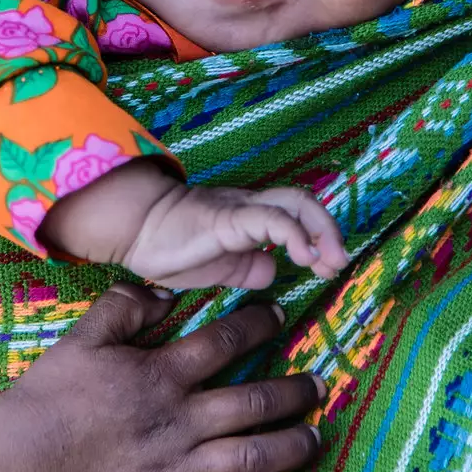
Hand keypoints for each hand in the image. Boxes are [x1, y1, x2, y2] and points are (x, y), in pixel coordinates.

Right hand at [0, 285, 320, 471]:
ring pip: (250, 458)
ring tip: (315, 438)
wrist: (20, 460)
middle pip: (253, 404)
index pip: (224, 343)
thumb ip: (124, 308)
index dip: (258, 326)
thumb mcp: (83, 337)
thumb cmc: (49, 396)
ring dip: (290, 447)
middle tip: (319, 386)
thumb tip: (164, 293)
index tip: (281, 317)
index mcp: (161, 375)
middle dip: (293, 393)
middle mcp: (180, 421)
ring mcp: (176, 470)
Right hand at [39, 161, 348, 288]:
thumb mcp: (217, 267)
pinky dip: (294, 234)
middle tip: (339, 264)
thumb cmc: (169, 246)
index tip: (330, 268)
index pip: (295, 212)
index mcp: (249, 218)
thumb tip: (273, 271)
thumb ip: (245, 267)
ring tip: (329, 261)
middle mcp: (250, 207)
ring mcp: (239, 209)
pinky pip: (268, 218)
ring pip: (293, 202)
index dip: (320, 234)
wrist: (132, 229)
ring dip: (320, 230)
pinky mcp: (226, 218)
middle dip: (329, 230)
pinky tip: (303, 256)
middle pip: (302, 200)